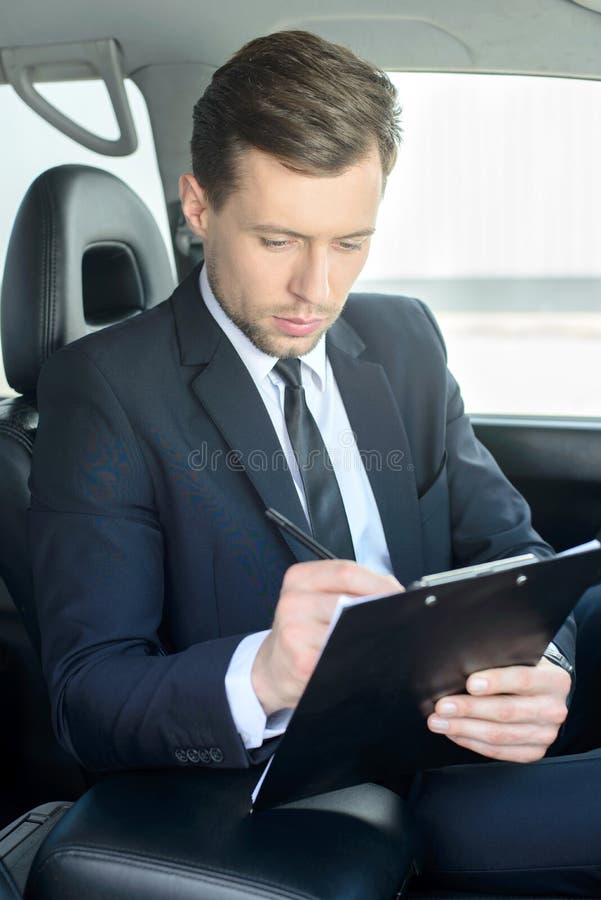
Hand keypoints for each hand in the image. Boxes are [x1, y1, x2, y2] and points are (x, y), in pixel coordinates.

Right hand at [252, 560, 402, 715]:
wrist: (273, 667)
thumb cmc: (302, 629)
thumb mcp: (317, 598)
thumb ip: (353, 587)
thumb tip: (395, 592)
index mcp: (299, 578)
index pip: (346, 572)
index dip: (378, 583)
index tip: (399, 594)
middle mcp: (292, 601)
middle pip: (349, 600)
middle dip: (381, 610)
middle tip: (399, 619)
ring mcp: (294, 632)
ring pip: (349, 630)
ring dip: (373, 635)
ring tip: (384, 638)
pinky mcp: (302, 662)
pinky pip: (343, 656)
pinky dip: (359, 657)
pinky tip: (363, 658)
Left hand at [427, 657, 570, 761]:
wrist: (546, 691)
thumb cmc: (526, 670)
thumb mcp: (522, 658)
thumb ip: (500, 661)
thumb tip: (461, 666)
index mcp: (555, 681)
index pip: (523, 679)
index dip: (495, 682)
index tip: (470, 684)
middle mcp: (554, 709)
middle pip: (506, 711)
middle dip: (468, 710)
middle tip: (442, 707)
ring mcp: (545, 734)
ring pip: (499, 735)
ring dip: (464, 729)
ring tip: (439, 722)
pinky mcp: (534, 751)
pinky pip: (499, 751)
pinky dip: (472, 742)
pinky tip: (454, 733)